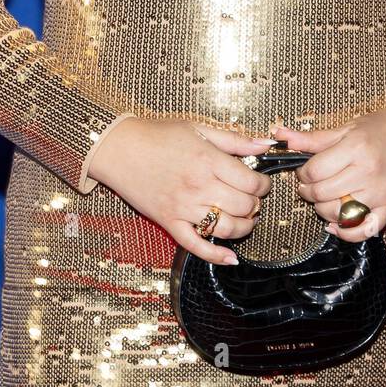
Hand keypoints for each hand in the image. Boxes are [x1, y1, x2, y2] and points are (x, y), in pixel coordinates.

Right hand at [82, 116, 275, 265]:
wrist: (121, 148)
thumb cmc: (159, 135)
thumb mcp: (199, 128)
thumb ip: (234, 139)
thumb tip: (264, 145)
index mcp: (208, 160)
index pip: (251, 182)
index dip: (263, 185)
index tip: (262, 183)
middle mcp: (198, 186)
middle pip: (243, 206)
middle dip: (255, 205)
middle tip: (253, 200)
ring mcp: (183, 207)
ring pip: (226, 228)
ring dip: (244, 228)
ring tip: (246, 220)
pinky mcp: (169, 222)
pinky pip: (196, 245)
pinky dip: (216, 255)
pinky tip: (230, 258)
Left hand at [271, 102, 385, 242]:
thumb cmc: (382, 128)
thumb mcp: (346, 128)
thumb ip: (312, 138)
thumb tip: (279, 136)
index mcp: (355, 148)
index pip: (314, 171)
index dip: (302, 173)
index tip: (304, 170)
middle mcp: (367, 173)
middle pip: (322, 193)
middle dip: (308, 191)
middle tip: (310, 184)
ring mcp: (380, 193)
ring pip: (337, 214)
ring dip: (322, 209)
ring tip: (323, 197)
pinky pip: (363, 231)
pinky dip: (345, 234)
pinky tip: (334, 225)